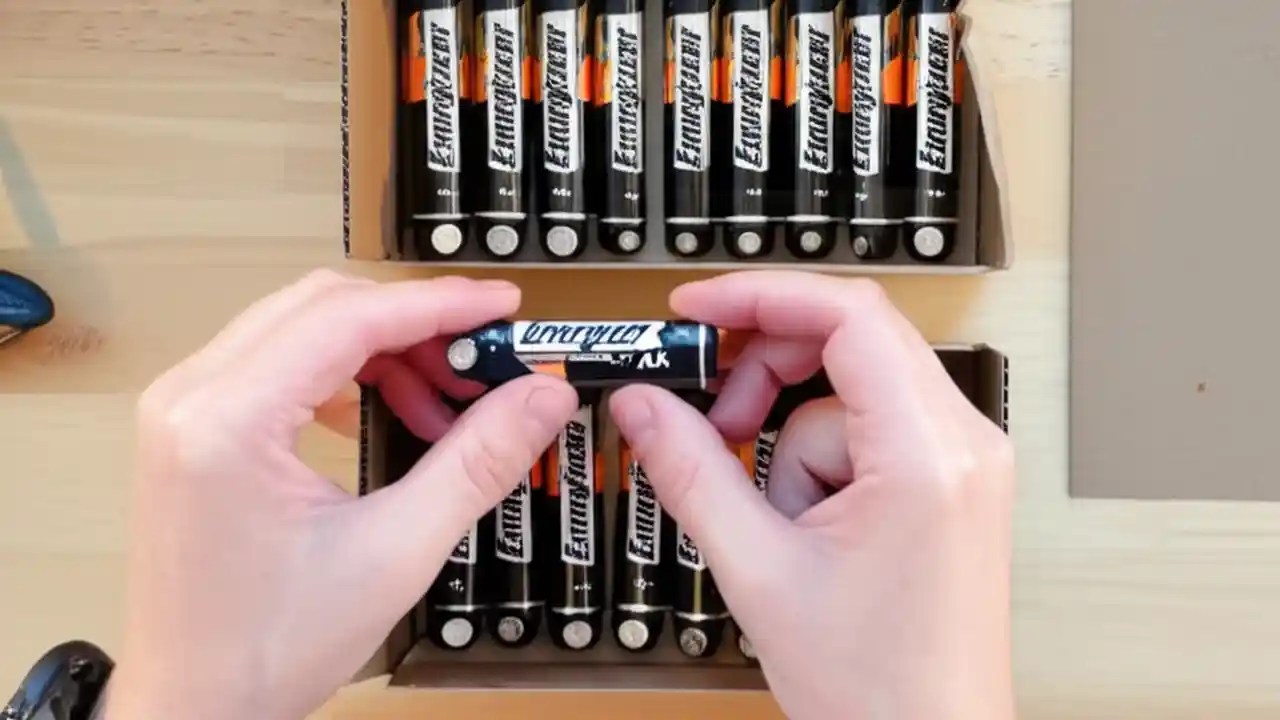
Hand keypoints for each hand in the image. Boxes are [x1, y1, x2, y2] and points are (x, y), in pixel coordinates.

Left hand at [104, 271, 576, 719]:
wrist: (193, 709)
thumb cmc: (274, 646)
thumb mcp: (396, 552)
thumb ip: (477, 462)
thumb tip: (547, 395)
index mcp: (227, 419)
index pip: (347, 318)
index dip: (439, 305)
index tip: (506, 307)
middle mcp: (190, 394)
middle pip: (320, 306)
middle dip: (414, 324)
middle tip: (485, 358)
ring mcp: (182, 407)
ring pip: (299, 327)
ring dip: (381, 350)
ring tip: (444, 407)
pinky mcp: (191, 427)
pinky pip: (277, 363)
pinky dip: (345, 374)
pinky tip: (390, 417)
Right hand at [609, 272, 1014, 719]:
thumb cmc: (877, 688)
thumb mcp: (758, 572)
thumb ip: (690, 471)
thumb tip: (641, 403)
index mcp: (926, 455)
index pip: (848, 316)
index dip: (760, 296)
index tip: (695, 310)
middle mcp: (963, 442)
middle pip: (850, 339)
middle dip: (765, 367)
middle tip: (711, 413)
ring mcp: (964, 460)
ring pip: (850, 389)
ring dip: (790, 434)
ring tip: (772, 515)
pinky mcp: (950, 480)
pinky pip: (869, 427)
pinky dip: (819, 457)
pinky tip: (807, 526)